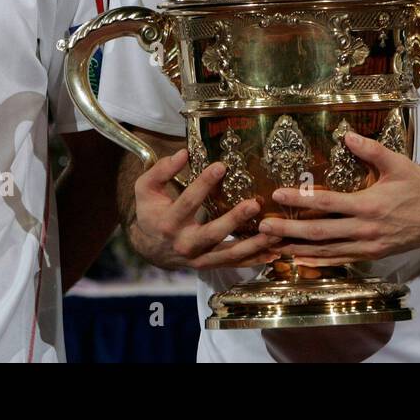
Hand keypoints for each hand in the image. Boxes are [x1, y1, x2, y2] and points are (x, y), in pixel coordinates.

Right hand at [130, 149, 282, 270]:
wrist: (150, 249)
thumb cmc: (151, 212)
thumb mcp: (146, 189)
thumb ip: (161, 170)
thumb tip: (183, 153)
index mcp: (168, 222)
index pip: (188, 201)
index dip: (203, 183)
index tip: (221, 166)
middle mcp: (184, 243)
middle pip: (212, 234)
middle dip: (234, 219)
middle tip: (254, 204)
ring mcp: (198, 258)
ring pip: (228, 254)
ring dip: (253, 245)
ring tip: (274, 231)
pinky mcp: (209, 266)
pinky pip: (234, 265)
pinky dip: (254, 260)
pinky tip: (273, 252)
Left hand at [256, 132, 419, 265]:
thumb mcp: (398, 164)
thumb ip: (371, 150)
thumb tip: (346, 135)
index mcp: (369, 205)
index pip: (326, 203)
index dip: (299, 199)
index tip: (276, 195)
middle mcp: (364, 229)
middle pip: (318, 232)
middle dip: (288, 230)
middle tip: (263, 227)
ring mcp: (367, 246)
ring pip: (325, 251)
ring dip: (297, 248)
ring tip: (272, 245)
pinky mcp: (371, 255)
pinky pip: (339, 260)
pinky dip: (317, 262)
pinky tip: (300, 260)